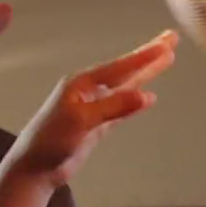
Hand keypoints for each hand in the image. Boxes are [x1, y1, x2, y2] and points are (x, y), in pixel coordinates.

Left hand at [10, 30, 179, 187]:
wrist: (34, 168)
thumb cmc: (50, 141)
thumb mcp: (81, 120)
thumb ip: (113, 107)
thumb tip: (147, 95)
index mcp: (81, 83)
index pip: (120, 67)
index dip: (144, 57)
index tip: (167, 45)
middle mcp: (89, 90)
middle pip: (125, 69)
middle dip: (148, 55)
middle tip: (171, 38)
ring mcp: (94, 106)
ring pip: (126, 85)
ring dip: (145, 73)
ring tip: (167, 58)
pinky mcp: (97, 124)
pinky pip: (122, 106)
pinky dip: (136, 99)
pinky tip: (149, 95)